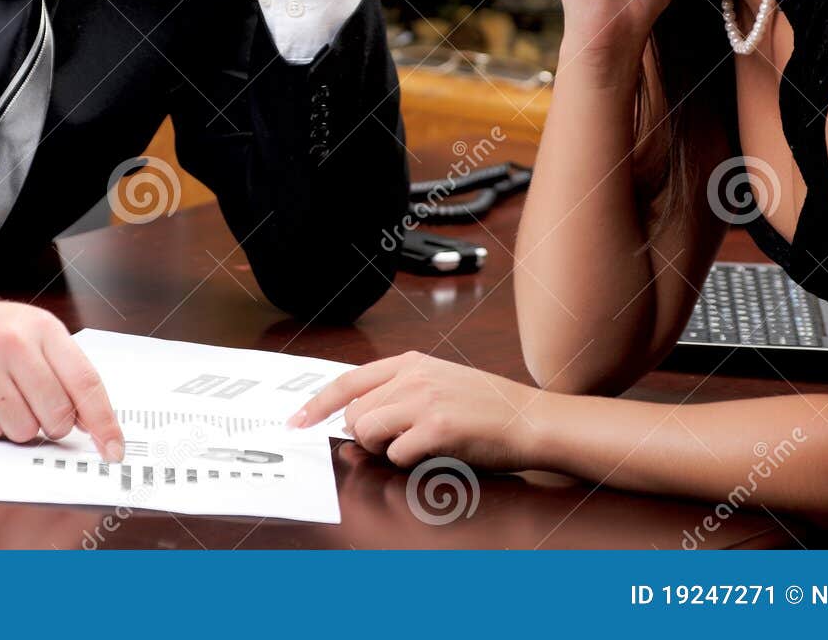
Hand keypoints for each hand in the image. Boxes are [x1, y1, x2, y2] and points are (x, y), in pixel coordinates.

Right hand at [0, 294, 122, 458]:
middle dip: (54, 425)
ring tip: (5, 398)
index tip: (114, 448)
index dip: (103, 421)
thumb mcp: (33, 333)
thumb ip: (65, 371)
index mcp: (43, 327)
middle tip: (40, 408)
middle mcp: (12, 343)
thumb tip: (92, 423)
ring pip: (23, 431)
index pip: (85, 382)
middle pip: (56, 415)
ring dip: (20, 426)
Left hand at [286, 350, 550, 470]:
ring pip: (368, 432)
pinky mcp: (438, 427)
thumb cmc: (487, 407)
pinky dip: (409, 463)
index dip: (317, 404)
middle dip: (365, 437)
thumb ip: (399, 392)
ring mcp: (425, 400)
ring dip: (384, 449)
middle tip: (395, 443)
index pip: (348, 381)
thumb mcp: (439, 382)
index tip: (297, 422)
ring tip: (415, 447)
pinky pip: (397, 455)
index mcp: (410, 364)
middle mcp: (414, 377)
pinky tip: (433, 455)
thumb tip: (355, 417)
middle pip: (355, 414)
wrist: (530, 419)